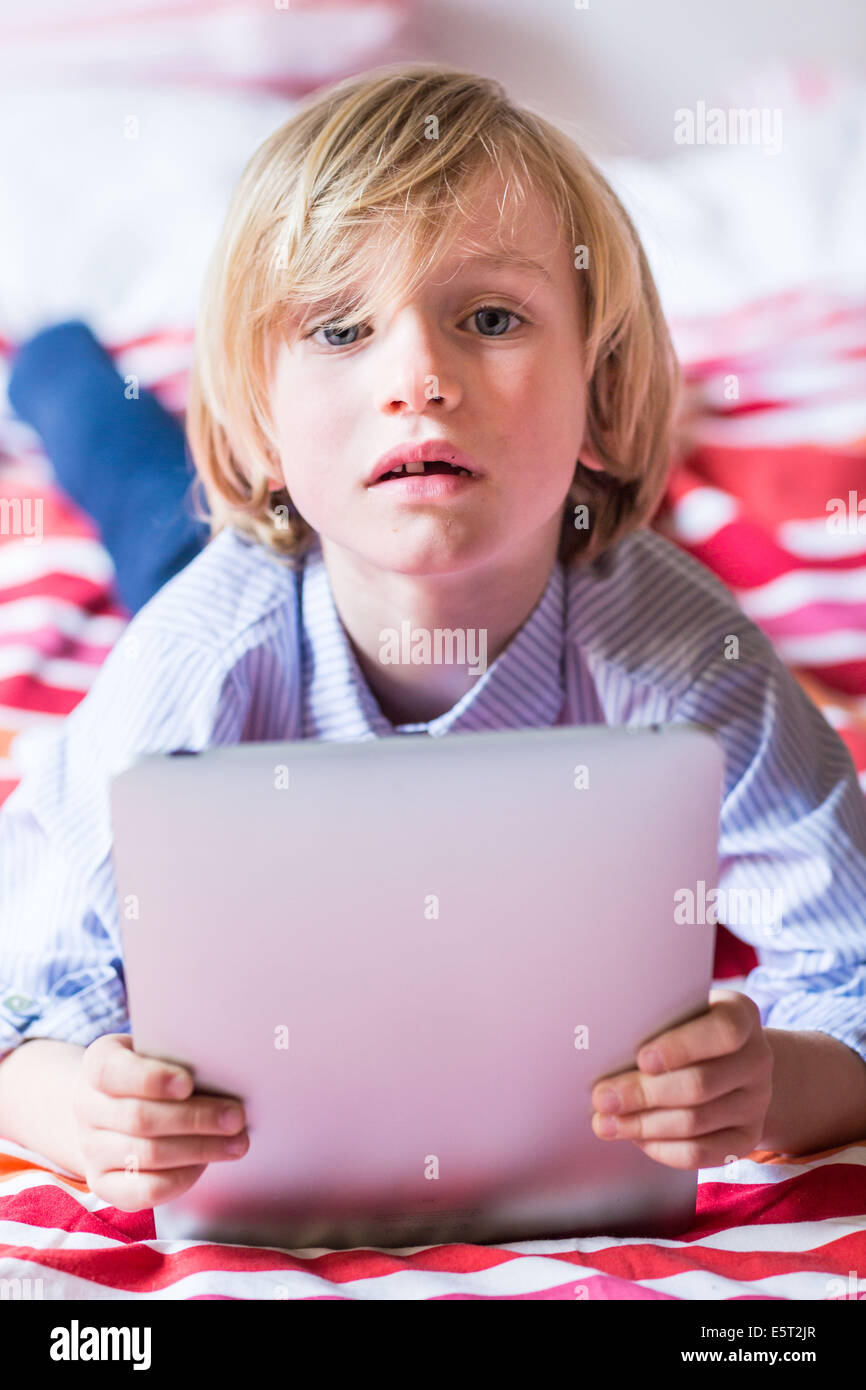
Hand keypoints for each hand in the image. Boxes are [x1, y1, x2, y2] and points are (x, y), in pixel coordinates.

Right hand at [72, 1033, 248, 1210]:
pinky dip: (181, 1178)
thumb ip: (179, 1056)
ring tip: (237, 1142)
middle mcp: (86, 1108)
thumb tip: (225, 1070)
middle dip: (195, 1119)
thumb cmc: (150, 1072)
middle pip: (140, 1118)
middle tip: (236, 1117)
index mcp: (98, 1065)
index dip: (150, 1079)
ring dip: (200, 1149)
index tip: (188, 1083)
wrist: (113, 1108)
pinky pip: (143, 1191)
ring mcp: (91, 1150)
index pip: (112, 1071)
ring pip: (147, 1155)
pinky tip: (206, 1163)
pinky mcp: (103, 1184)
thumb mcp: (157, 1051)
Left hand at [589, 989, 773, 1168]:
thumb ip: (654, 1023)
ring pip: (696, 1122)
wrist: (732, 1062)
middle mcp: (757, 1059)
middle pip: (700, 1084)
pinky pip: (703, 1153)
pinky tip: (637, 1138)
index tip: (641, 1058)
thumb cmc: (688, 1029)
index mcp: (741, 1016)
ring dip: (644, 1125)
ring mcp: (757, 1101)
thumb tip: (603, 1048)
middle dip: (643, 1094)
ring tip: (606, 1122)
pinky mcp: (748, 1138)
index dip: (682, 1047)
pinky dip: (663, 1149)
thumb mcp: (680, 1013)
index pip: (723, 1032)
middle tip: (602, 1097)